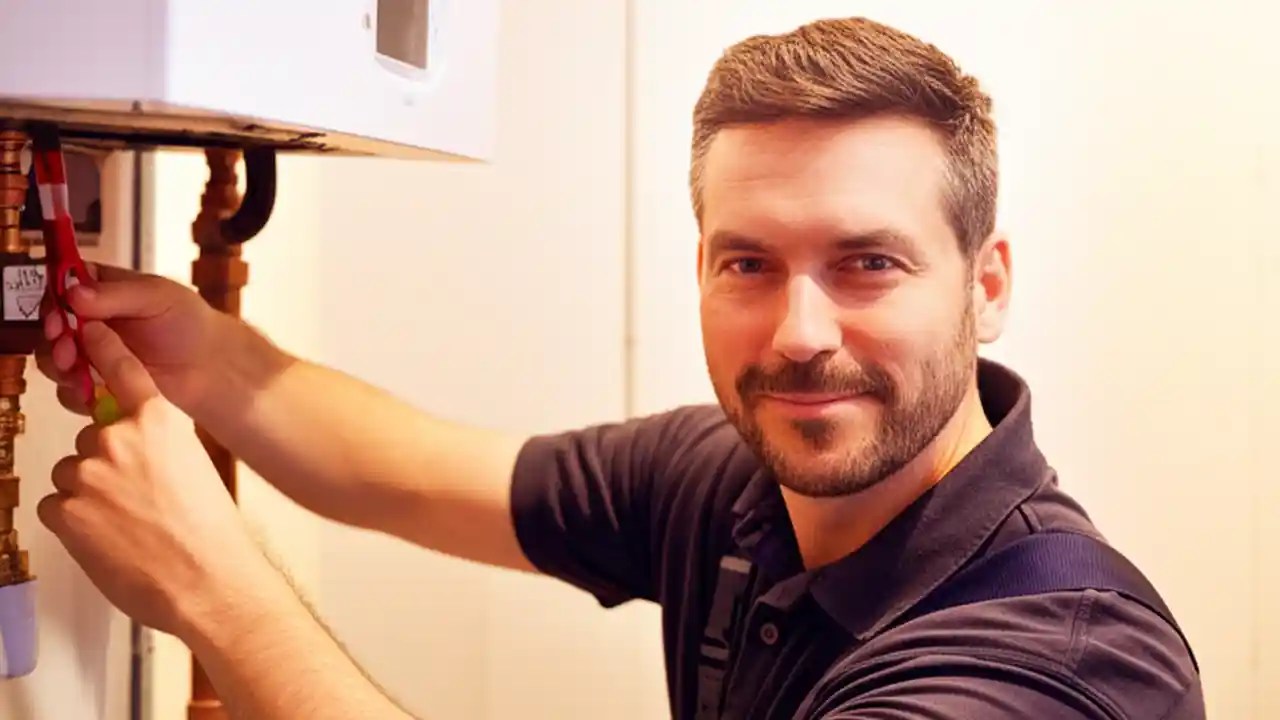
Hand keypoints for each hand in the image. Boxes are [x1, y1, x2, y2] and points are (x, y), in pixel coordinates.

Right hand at [35, 264, 226, 415]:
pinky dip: (76, 391)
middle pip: (51, 326)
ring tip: (78, 369)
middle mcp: (91, 322)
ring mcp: (92, 356)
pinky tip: (94, 390)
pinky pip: (71, 391)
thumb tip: (72, 293)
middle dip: (52, 337)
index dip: (54, 300)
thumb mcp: (158, 297)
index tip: (57, 313)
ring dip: (59, 365)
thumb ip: (115, 294)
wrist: (213, 369)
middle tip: (68, 347)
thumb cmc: (190, 324)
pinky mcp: (98, 386)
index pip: (61, 287)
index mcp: (103, 291)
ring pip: (54, 359)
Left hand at [37, 320, 269, 637]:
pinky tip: (111, 540)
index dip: (104, 348)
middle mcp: (118, 440)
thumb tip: (134, 454)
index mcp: (158, 424)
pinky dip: (76, 525)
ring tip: (129, 527)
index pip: (124, 372)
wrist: (208, 580)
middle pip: (92, 441)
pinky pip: (56, 506)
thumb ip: (157, 447)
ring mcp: (87, 474)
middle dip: (105, 467)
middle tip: (138, 502)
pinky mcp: (64, 509)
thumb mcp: (193, 468)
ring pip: (73, 476)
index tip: (89, 327)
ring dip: (90, 498)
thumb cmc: (210, 534)